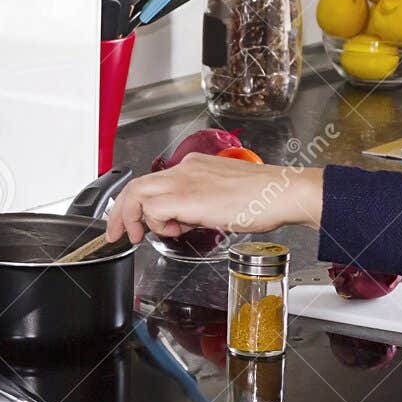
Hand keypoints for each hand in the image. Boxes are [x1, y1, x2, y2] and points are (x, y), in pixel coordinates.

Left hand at [105, 156, 324, 244]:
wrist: (282, 192)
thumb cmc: (263, 197)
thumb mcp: (222, 196)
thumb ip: (196, 204)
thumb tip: (180, 220)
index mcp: (194, 167)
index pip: (152, 181)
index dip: (136, 203)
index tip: (134, 221)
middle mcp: (185, 170)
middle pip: (136, 185)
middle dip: (120, 212)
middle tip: (118, 233)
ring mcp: (186, 181)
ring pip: (138, 194)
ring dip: (133, 218)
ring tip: (141, 235)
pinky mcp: (189, 197)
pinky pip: (155, 209)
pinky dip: (157, 224)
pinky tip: (174, 231)